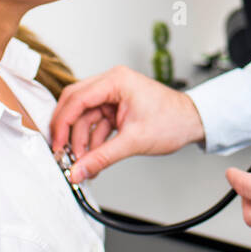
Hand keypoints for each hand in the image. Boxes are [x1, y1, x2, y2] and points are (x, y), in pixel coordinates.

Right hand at [49, 65, 204, 182]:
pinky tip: (93, 160)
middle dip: (69, 132)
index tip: (57, 145)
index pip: (77, 99)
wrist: (193, 123)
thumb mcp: (134, 141)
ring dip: (82, 141)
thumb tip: (79, 171)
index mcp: (116, 81)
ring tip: (83, 165)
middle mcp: (112, 84)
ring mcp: (114, 96)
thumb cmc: (173, 121)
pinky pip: (97, 124)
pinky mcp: (117, 108)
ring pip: (85, 118)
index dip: (62, 123)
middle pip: (76, 106)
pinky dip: (93, 142)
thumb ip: (102, 157)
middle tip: (62, 154)